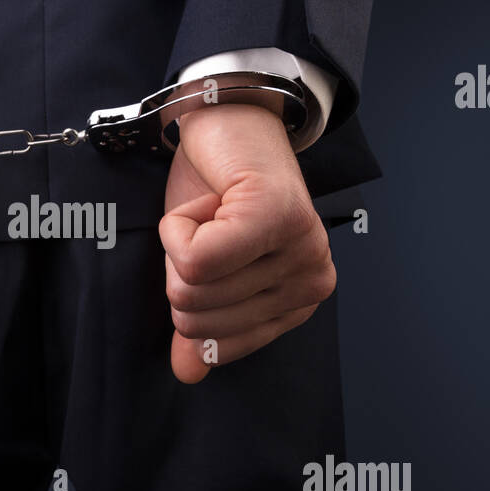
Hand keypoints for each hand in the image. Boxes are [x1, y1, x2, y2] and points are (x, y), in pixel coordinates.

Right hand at [160, 103, 335, 383]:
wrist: (230, 118)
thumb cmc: (217, 193)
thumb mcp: (202, 268)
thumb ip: (200, 324)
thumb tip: (188, 372)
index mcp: (299, 302)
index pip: (220, 345)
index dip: (192, 298)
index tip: (212, 253)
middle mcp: (312, 281)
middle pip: (200, 319)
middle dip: (182, 270)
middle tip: (209, 226)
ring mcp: (299, 249)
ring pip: (194, 288)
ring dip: (179, 242)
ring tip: (212, 211)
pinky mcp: (273, 218)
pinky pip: (197, 260)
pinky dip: (177, 228)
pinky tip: (205, 203)